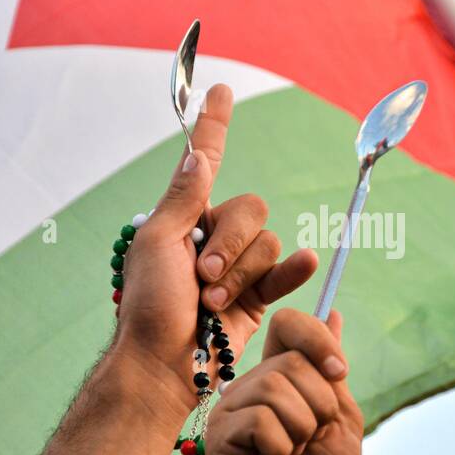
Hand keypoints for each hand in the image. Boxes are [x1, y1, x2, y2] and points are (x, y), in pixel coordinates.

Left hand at [113, 84, 316, 420]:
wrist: (165, 364)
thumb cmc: (149, 307)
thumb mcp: (157, 244)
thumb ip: (184, 200)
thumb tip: (197, 154)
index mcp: (184, 217)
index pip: (204, 161)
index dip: (213, 125)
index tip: (221, 90)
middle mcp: (213, 236)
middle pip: (250, 210)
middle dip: (229, 243)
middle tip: (203, 276)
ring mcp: (238, 267)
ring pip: (267, 243)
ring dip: (242, 273)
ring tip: (213, 303)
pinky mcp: (258, 298)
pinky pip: (286, 270)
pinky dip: (294, 268)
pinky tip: (306, 263)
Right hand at [207, 309, 364, 454]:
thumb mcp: (341, 417)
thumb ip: (331, 370)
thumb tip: (333, 313)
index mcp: (278, 375)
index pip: (288, 322)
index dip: (317, 340)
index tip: (339, 374)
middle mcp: (250, 386)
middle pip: (292, 361)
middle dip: (319, 407)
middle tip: (309, 439)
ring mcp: (231, 410)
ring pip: (276, 389)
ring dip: (302, 430)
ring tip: (291, 454)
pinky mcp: (219, 437)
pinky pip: (261, 421)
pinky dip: (281, 448)